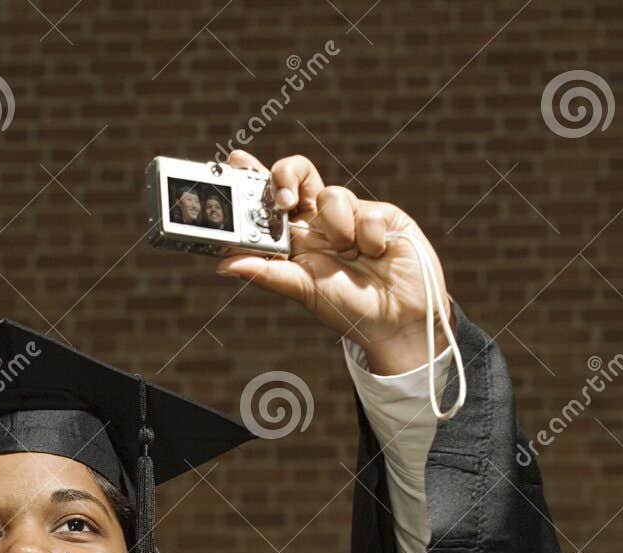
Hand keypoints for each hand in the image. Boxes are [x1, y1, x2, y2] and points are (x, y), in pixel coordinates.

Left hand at [215, 150, 449, 375]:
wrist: (399, 321)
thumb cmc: (348, 310)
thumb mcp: (303, 290)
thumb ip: (267, 272)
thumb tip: (223, 265)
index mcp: (296, 239)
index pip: (270, 199)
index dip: (254, 176)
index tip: (237, 161)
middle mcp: (320, 222)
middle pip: (297, 175)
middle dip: (286, 177)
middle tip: (286, 202)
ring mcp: (351, 215)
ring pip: (331, 195)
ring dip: (339, 229)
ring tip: (354, 255)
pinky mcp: (382, 215)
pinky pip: (367, 210)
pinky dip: (370, 237)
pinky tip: (378, 255)